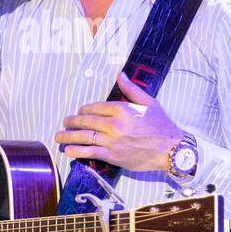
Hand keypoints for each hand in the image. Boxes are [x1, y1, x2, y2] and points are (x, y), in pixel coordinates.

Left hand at [55, 71, 184, 171]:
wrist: (171, 149)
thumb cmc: (161, 125)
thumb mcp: (148, 102)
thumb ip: (131, 89)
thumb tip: (120, 75)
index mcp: (121, 109)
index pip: (94, 107)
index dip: (84, 110)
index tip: (80, 112)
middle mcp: (114, 124)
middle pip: (85, 121)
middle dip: (72, 121)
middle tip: (65, 122)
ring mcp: (112, 141)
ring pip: (84, 136)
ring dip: (68, 136)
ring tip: (59, 137)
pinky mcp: (113, 156)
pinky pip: (91, 152)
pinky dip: (78, 151)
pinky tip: (68, 151)